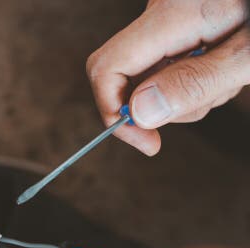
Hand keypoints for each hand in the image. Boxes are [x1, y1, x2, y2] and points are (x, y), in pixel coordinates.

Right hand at [86, 0, 249, 154]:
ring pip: (154, 75)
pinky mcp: (182, 20)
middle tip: (218, 93)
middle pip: (131, 77)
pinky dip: (198, 73)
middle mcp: (161, 10)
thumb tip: (141, 114)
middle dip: (168, 103)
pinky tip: (228, 61)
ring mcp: (170, 14)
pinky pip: (172, 61)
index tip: (147, 142)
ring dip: (190, 90)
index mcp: (172, 14)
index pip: (107, 68)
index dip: (115, 111)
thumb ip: (196, 83)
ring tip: (233, 71)